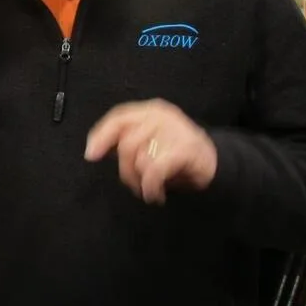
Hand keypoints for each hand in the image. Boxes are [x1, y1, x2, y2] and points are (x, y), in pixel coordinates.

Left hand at [84, 98, 216, 204]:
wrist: (215, 163)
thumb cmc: (175, 154)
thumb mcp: (149, 143)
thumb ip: (125, 141)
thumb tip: (96, 148)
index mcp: (150, 111)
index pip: (118, 118)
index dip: (101, 136)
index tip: (91, 155)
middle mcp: (161, 116)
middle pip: (126, 143)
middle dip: (125, 170)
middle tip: (134, 184)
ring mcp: (175, 130)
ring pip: (139, 158)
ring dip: (139, 181)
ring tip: (147, 189)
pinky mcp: (186, 149)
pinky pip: (155, 170)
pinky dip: (150, 186)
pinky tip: (155, 194)